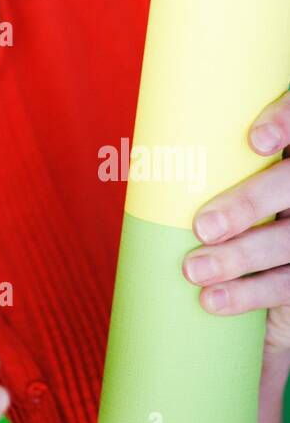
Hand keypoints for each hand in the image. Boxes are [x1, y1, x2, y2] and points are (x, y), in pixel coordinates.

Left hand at [183, 89, 289, 358]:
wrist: (265, 277)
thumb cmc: (230, 209)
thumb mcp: (225, 179)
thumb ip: (208, 162)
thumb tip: (146, 146)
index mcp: (285, 155)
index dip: (284, 123)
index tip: (256, 141)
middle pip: (289, 187)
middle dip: (248, 205)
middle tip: (202, 226)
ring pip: (288, 242)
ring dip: (239, 257)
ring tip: (193, 269)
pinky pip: (287, 285)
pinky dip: (248, 294)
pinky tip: (214, 299)